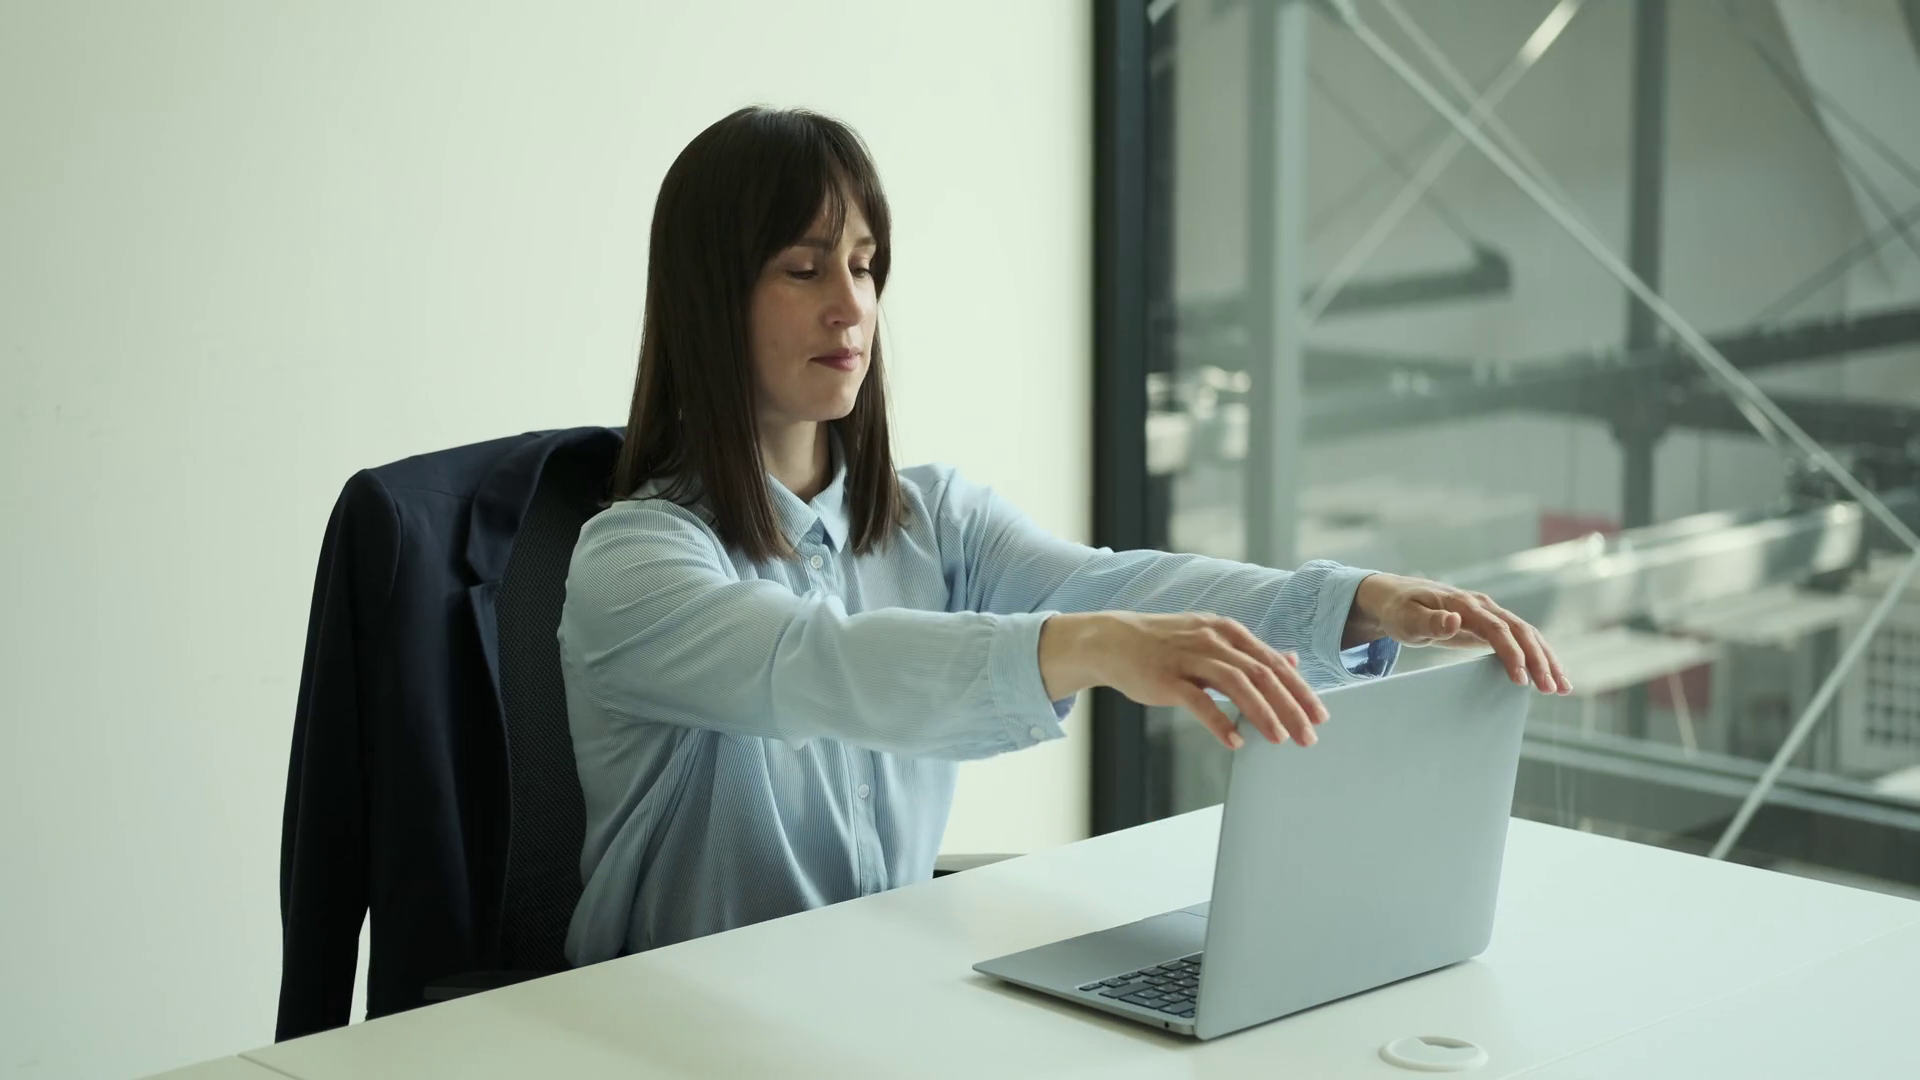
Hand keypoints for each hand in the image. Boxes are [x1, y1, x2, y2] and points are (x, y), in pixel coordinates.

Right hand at [1039, 612, 1325, 749]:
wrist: (1113, 641)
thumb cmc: (1166, 644)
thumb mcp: (1212, 640)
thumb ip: (1250, 653)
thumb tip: (1291, 661)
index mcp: (1228, 632)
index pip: (1274, 663)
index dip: (1300, 690)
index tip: (1319, 715)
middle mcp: (1213, 641)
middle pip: (1262, 674)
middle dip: (1290, 706)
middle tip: (1308, 735)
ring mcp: (1189, 658)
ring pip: (1237, 684)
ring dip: (1262, 713)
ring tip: (1280, 738)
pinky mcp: (1166, 678)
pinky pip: (1198, 700)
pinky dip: (1219, 721)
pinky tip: (1235, 740)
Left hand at [1346, 573, 1571, 694]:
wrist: (1397, 597)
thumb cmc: (1400, 610)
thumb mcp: (1406, 618)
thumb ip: (1430, 621)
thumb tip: (1454, 621)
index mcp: (1464, 605)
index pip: (1497, 629)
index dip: (1511, 654)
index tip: (1520, 679)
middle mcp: (1483, 607)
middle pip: (1521, 631)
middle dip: (1539, 660)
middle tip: (1552, 689)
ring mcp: (1489, 614)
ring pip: (1527, 635)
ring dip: (1546, 660)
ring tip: (1562, 688)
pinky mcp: (1490, 625)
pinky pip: (1520, 640)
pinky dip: (1537, 656)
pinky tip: (1549, 676)